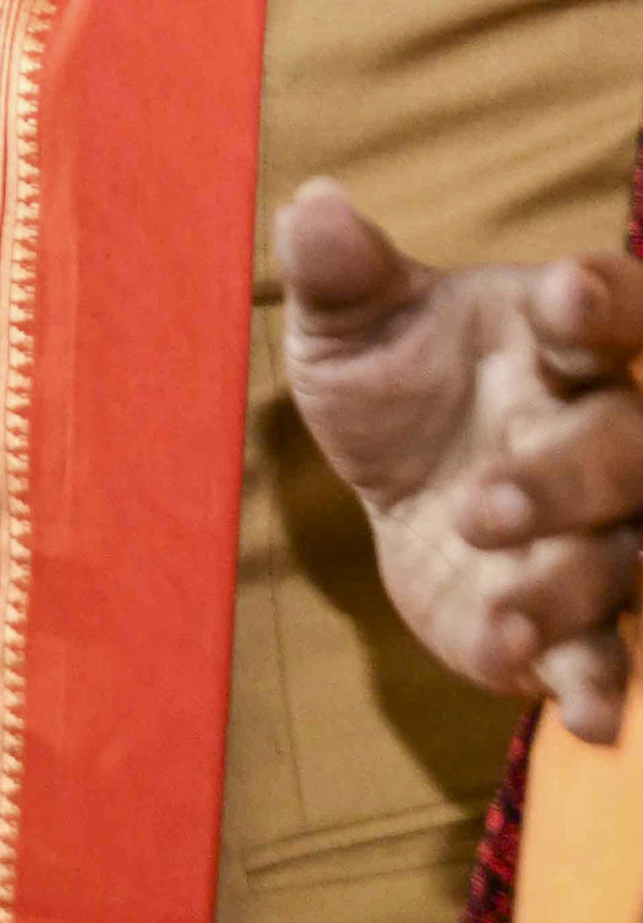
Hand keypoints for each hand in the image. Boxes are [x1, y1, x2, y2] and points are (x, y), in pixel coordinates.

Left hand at [280, 180, 642, 736]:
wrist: (400, 482)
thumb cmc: (398, 378)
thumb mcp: (353, 324)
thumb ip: (340, 271)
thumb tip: (312, 206)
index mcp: (565, 342)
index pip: (614, 310)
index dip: (600, 301)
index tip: (563, 298)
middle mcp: (606, 432)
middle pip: (630, 451)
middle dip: (566, 479)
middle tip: (484, 504)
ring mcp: (603, 533)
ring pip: (626, 561)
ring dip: (570, 592)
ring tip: (503, 620)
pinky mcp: (574, 618)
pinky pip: (608, 654)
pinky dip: (600, 684)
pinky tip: (581, 717)